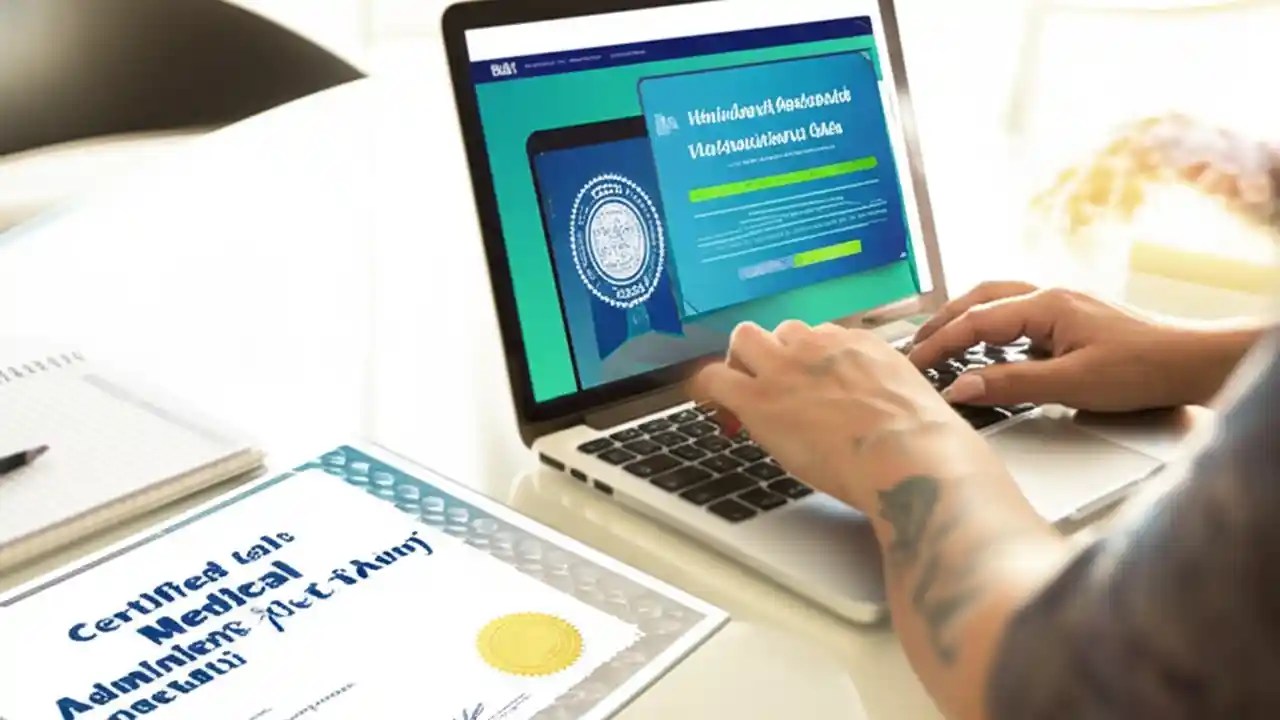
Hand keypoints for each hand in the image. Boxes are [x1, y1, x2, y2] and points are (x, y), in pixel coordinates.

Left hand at [688, 321, 996, 510]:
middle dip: (774, 356)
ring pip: (744, 339)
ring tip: (744, 399)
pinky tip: (716, 410)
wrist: (911, 457)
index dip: (807, 363)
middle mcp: (820, 346)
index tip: (806, 386)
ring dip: (743, 365)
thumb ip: (887, 395)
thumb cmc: (924, 444)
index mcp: (859, 345)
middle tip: (773, 390)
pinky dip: (710, 390)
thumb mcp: (912, 401)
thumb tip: (885, 413)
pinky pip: (714, 378)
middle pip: (781, 331)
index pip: (819, 337)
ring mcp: (786, 369)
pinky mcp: (759, 399)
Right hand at [909, 281, 1255, 410]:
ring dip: (966, 318)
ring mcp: (1063, 305)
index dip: (939, 344)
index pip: (975, 321)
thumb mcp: (1071, 383)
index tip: (913, 365)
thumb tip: (960, 386)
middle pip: (981, 298)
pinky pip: (1019, 314)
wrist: (1193, 361)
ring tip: (942, 341)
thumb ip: (1011, 384)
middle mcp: (1051, 296)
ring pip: (999, 301)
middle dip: (944, 321)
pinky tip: (989, 346)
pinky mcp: (1074, 319)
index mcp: (1046, 304)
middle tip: (915, 347)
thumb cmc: (1142, 369)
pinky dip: (991, 325)